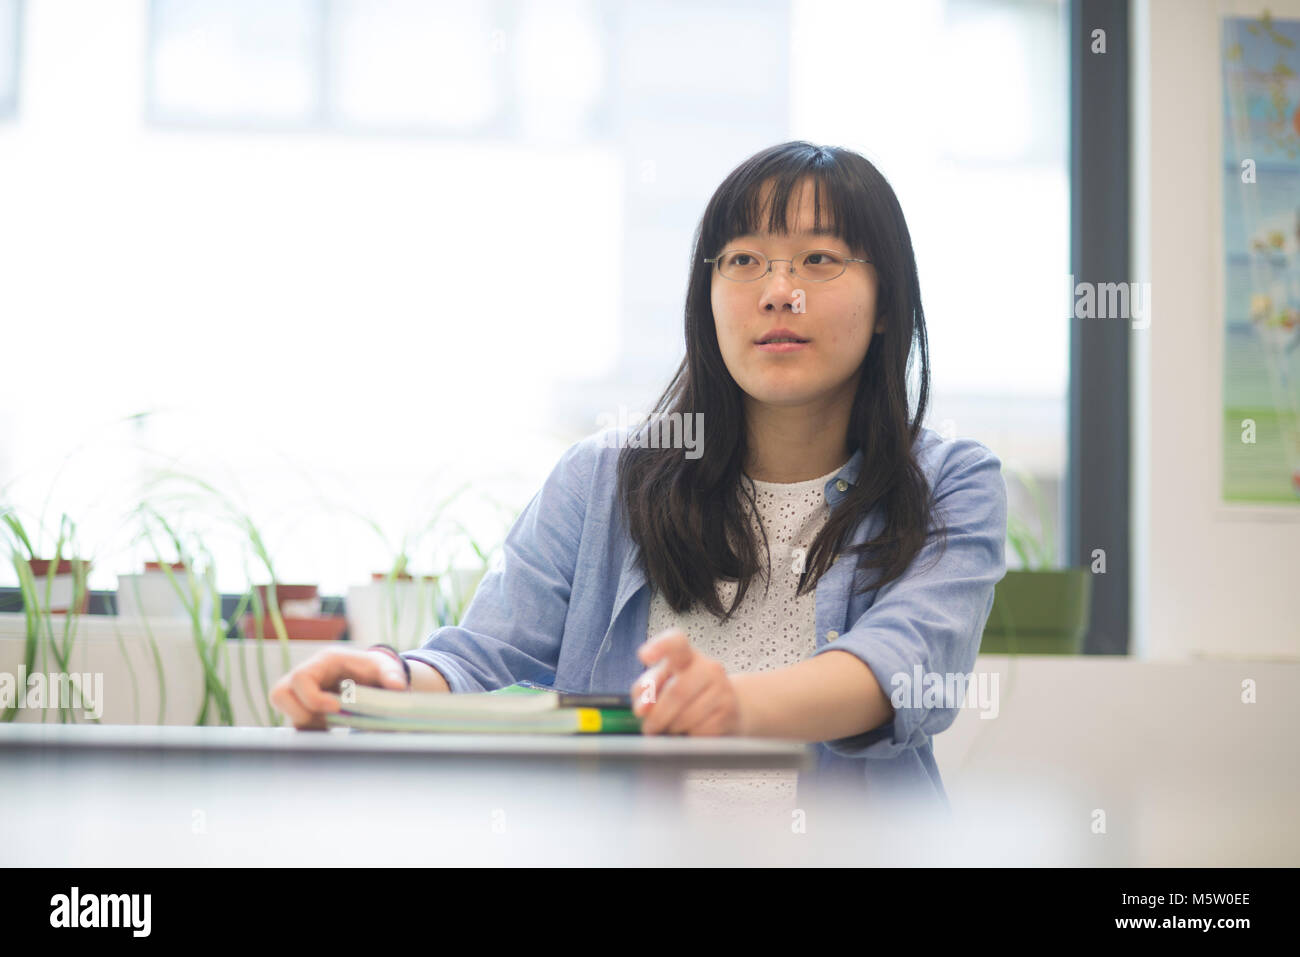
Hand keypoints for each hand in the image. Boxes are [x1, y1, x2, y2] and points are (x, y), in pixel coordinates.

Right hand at [269, 648, 409, 729]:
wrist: (371, 676)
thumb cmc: (375, 669)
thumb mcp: (385, 668)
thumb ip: (392, 675)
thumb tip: (398, 687)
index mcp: (323, 661)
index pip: (300, 678)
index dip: (312, 697)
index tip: (335, 709)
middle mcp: (306, 674)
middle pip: (280, 694)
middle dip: (303, 713)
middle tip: (329, 721)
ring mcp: (299, 691)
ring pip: (283, 709)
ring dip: (305, 723)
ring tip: (330, 726)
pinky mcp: (301, 706)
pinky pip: (292, 721)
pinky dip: (309, 730)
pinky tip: (329, 731)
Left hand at [631, 628, 748, 735]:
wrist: (726, 709)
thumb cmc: (686, 695)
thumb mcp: (662, 685)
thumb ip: (645, 691)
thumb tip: (642, 709)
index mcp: (687, 656)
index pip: (676, 643)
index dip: (659, 646)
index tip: (644, 656)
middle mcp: (709, 668)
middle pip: (677, 692)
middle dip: (657, 716)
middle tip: (650, 728)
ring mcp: (723, 689)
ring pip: (687, 716)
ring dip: (672, 728)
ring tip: (671, 728)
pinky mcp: (730, 713)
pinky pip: (700, 731)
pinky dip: (689, 736)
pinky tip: (691, 731)